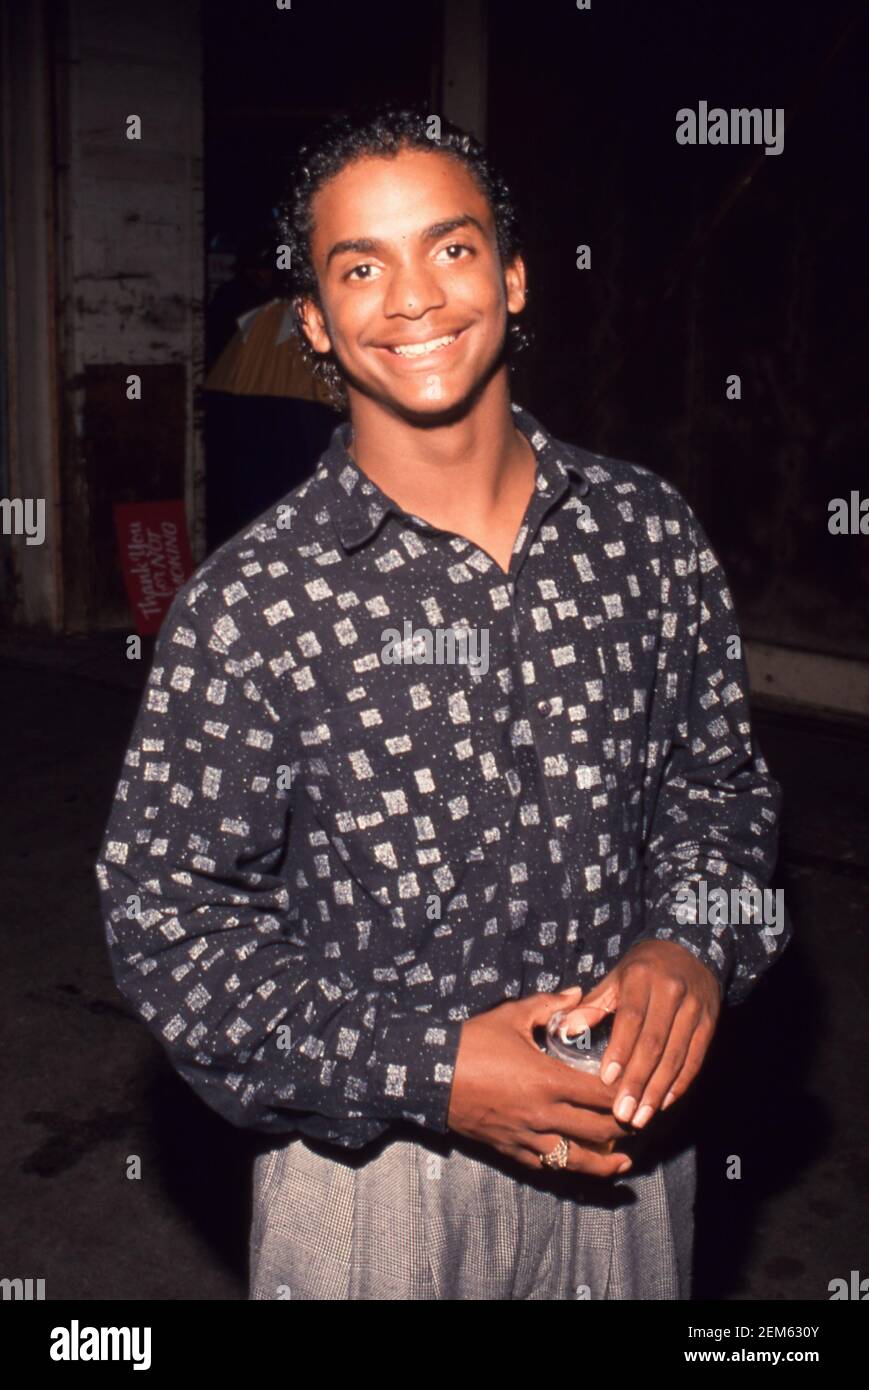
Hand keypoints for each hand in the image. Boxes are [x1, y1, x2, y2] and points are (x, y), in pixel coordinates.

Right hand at [447, 986, 634, 1178]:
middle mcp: (542, 1113)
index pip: (600, 1094)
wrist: (430, 1075)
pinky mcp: (510, 1148)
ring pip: (575, 1158)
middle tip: (641, 1123)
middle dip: (624, 1129)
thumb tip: (577, 992)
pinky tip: (578, 1163)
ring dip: (604, 1162)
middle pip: (597, 1130)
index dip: (625, 1096)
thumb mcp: (511, 1016)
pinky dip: (567, 1165)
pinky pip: (546, 1165)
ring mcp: (526, 1135)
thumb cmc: (471, 1042)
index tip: (640, 1092)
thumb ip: (549, 1005)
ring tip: (624, 1162)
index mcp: (547, 1079)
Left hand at [556, 940, 720, 1129]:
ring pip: (675, 1056)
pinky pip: (695, 1058)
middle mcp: (671, 991)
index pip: (630, 1018)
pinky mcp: (709, 1022)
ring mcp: (694, 1008)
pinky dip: (680, 1083)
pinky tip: (665, 1103)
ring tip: (641, 1118)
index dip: (620, 1050)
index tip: (606, 1080)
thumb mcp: (616, 978)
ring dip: (658, 1091)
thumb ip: (593, 1005)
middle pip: (653, 1043)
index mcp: (641, 978)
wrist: (691, 949)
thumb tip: (565, 1030)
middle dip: (637, 1081)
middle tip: (622, 1113)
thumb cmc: (643, 969)